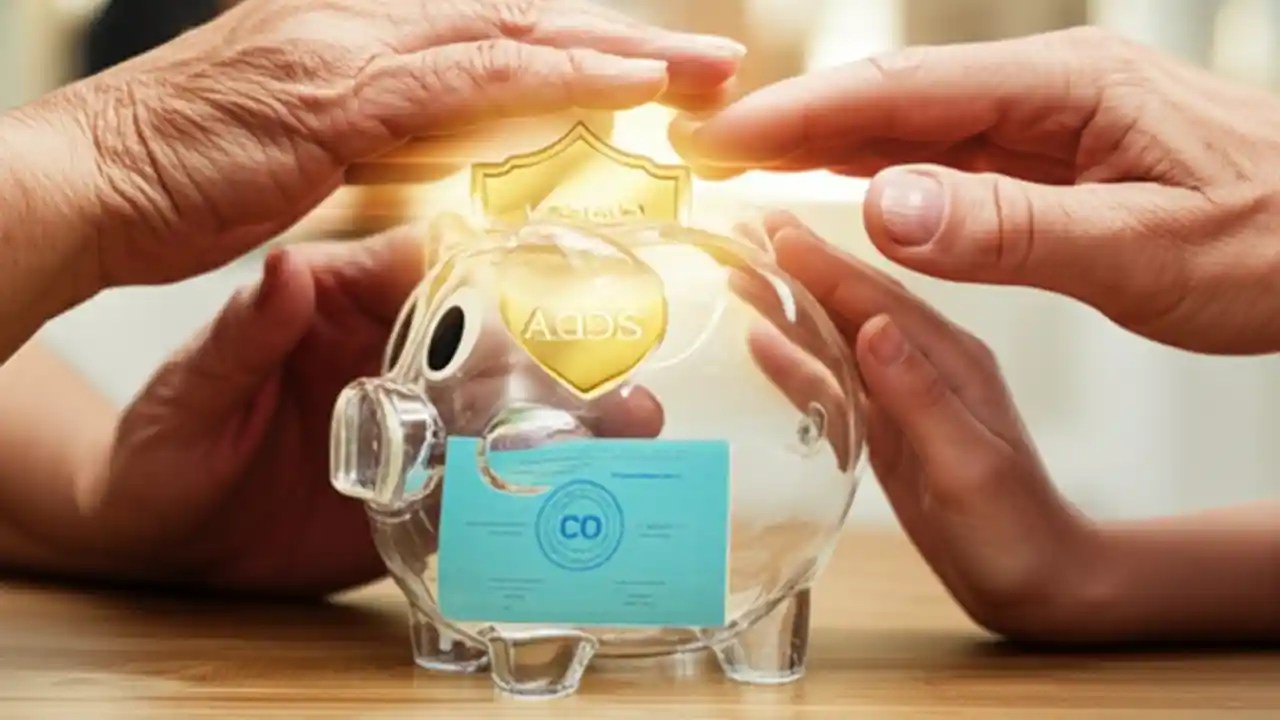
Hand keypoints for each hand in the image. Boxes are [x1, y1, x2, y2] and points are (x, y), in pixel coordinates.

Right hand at [34, 0, 741, 290]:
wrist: (88, 185)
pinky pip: (468, 81)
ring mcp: (350, 50)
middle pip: (521, 23)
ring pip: (510, 38)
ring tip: (698, 71)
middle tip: (712, 63)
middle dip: (623, 43)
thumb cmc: (187, 175)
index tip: (655, 72)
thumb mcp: (307, 148)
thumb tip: (452, 163)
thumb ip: (387, 142)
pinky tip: (619, 89)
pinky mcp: (336, 96)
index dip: (580, 50)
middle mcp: (363, 24)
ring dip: (612, 54)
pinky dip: (552, 80)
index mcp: (360, 37)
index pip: (493, 34)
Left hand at [75, 228, 660, 597]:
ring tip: (635, 416)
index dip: (483, 252)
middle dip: (562, 335)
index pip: (422, 263)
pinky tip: (599, 476)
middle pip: (490, 327)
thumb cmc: (169, 449)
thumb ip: (240, 338)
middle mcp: (393, 352)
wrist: (174, 542)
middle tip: (620, 347)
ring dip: (576, 405)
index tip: (551, 252)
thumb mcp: (192, 394)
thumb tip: (285, 270)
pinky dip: (549, 475)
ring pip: (510, 398)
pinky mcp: (430, 484)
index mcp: (339, 303)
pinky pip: (497, 472)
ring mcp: (419, 419)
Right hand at [675, 27, 1279, 354]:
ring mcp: (1052, 122)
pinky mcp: (1058, 159)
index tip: (718, 142)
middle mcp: (1051, 89)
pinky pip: (949, 159)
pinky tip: (839, 187)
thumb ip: (1008, 231)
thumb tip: (880, 207)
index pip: (902, 95)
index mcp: (1068, 87)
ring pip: (913, 127)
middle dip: (791, 122)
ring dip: (825, 146)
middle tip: (701, 149)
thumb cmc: (1278, 242)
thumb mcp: (1144, 249)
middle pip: (892, 99)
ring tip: (745, 168)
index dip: (799, 118)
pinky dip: (881, 173)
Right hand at [759, 212, 1103, 641]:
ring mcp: (910, 391)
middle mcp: (930, 363)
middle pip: (853, 299)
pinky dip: (797, 357)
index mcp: (953, 359)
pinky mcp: (891, 424)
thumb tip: (873, 327)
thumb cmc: (1016, 536)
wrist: (1044, 584)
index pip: (877, 296)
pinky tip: (763, 340)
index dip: (822, 262)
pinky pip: (836, 378)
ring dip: (792, 301)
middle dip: (798, 262)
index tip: (771, 229)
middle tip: (741, 226)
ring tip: (741, 268)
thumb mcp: (970, 469)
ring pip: (839, 333)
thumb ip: (923, 399)